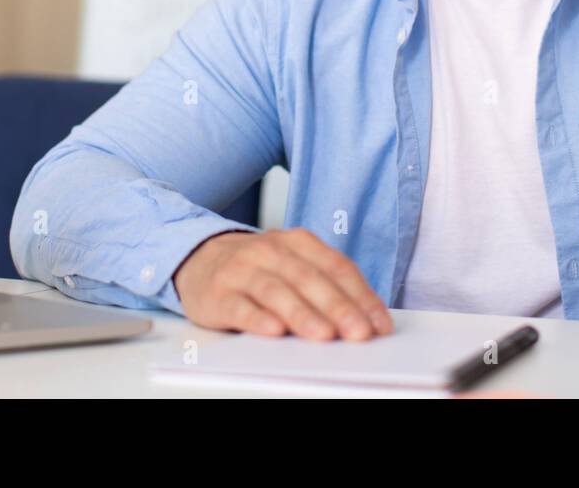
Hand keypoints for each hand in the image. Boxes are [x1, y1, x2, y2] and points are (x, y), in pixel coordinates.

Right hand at [173, 227, 392, 341]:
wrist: (198, 259)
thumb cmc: (258, 269)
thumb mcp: (292, 265)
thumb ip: (324, 285)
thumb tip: (364, 319)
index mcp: (297, 242)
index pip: (336, 267)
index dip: (361, 296)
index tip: (379, 324)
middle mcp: (270, 251)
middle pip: (310, 279)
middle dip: (338, 307)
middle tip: (359, 333)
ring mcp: (243, 271)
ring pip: (277, 291)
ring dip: (303, 314)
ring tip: (324, 335)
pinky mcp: (219, 294)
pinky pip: (240, 307)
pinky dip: (258, 319)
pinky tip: (274, 331)